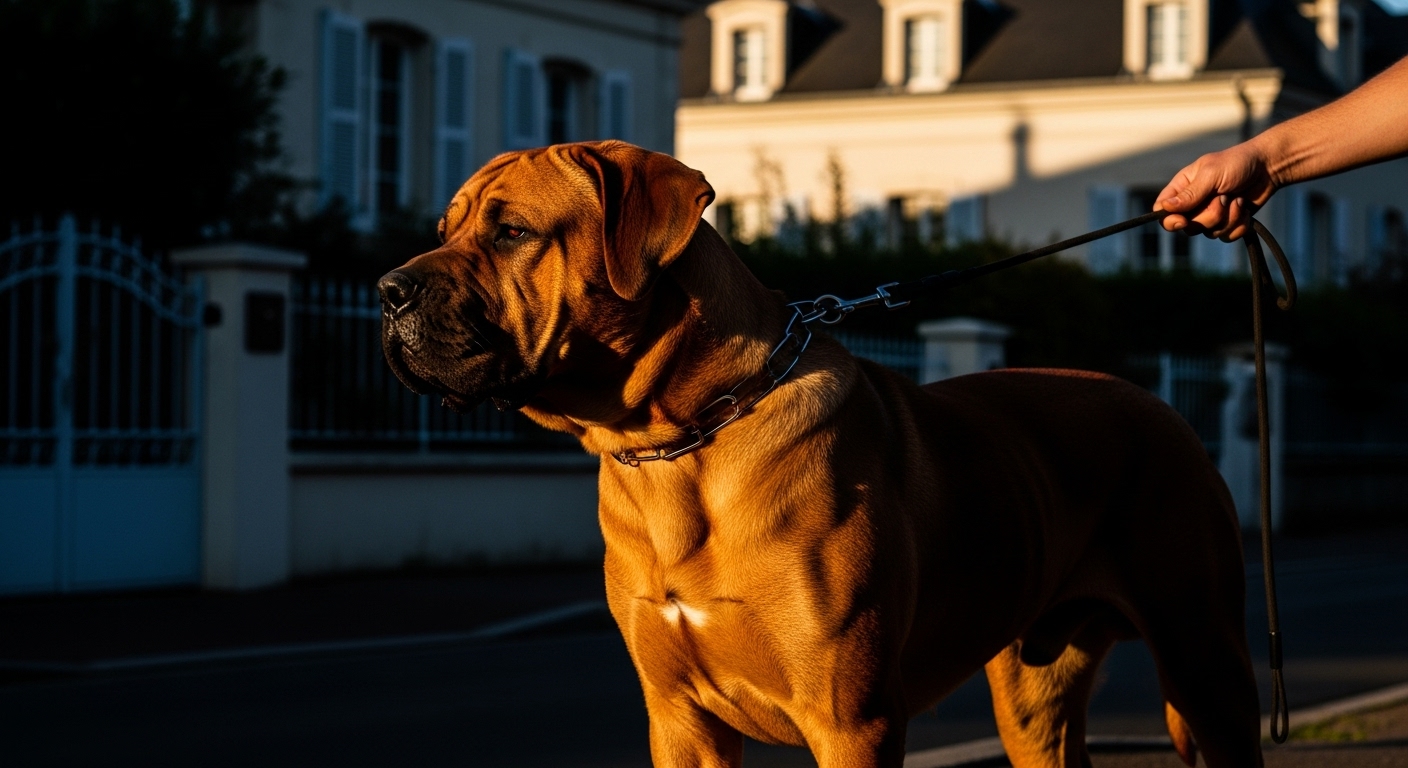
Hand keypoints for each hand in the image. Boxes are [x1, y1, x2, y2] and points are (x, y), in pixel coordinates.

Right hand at [1154, 141, 1276, 241]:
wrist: (1269, 168)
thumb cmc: (1237, 163)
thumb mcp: (1211, 175)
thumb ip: (1190, 194)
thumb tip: (1165, 208)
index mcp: (1183, 188)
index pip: (1163, 211)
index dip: (1169, 220)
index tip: (1183, 221)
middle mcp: (1194, 204)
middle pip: (1188, 227)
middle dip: (1209, 216)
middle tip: (1224, 198)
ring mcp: (1211, 215)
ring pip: (1208, 233)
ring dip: (1228, 219)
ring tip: (1238, 200)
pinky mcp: (1228, 223)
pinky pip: (1226, 237)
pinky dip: (1239, 225)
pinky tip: (1245, 210)